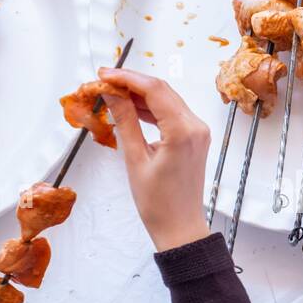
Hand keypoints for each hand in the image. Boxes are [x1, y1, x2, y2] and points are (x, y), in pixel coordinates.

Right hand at [102, 69, 211, 251]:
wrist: (180, 227)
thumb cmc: (159, 203)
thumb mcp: (135, 159)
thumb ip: (125, 121)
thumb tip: (112, 93)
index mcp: (183, 132)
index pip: (154, 90)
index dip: (127, 78)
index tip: (105, 75)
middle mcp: (196, 127)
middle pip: (162, 90)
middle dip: (132, 82)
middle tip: (104, 81)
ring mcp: (198, 131)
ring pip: (167, 99)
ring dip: (141, 94)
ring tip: (112, 93)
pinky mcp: (195, 137)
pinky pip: (172, 113)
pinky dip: (152, 107)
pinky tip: (131, 108)